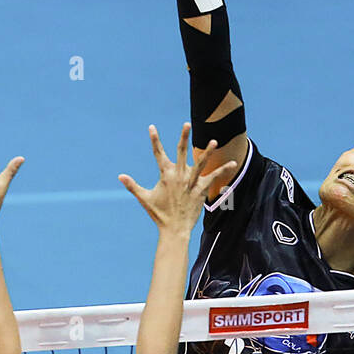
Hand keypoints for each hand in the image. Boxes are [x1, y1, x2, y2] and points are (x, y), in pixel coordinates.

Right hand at [119, 122, 235, 232]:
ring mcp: (191, 182)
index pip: (158, 153)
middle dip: (184, 137)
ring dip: (207, 151)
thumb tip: (119, 176)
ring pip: (200, 163)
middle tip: (187, 124)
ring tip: (214, 140)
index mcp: (165, 175)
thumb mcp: (145, 199)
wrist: (174, 230)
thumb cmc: (159, 214)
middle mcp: (178, 176)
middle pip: (181, 152)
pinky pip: (213, 178)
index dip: (154, 140)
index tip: (151, 127)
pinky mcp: (201, 190)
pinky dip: (223, 171)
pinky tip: (234, 163)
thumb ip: (133, 186)